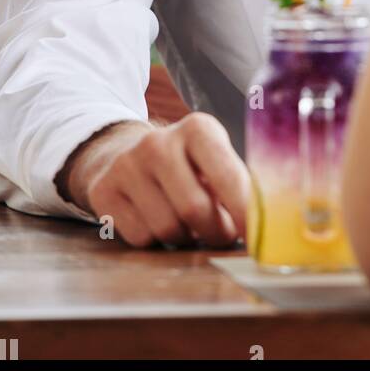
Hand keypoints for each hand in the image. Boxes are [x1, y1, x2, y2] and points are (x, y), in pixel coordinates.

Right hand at [67, 113, 250, 248]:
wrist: (123, 154)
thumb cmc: (185, 165)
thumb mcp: (213, 160)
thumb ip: (237, 186)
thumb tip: (264, 225)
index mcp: (198, 129)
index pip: (228, 175)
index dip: (245, 212)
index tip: (257, 238)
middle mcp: (159, 142)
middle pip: (195, 209)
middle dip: (215, 232)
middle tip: (222, 235)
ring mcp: (127, 165)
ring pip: (168, 228)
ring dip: (186, 238)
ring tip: (189, 224)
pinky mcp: (105, 191)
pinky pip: (141, 238)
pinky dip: (156, 241)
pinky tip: (157, 220)